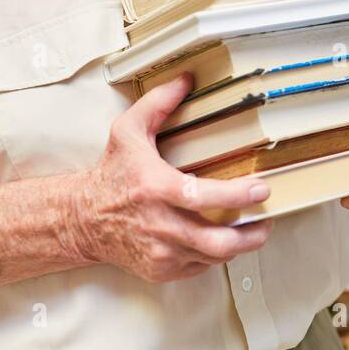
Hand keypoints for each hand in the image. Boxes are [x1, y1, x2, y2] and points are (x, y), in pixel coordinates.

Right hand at [67, 74, 275, 282]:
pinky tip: (222, 239)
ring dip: (239, 245)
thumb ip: (158, 103)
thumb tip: (187, 79)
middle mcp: (159, 225)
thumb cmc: (110, 174)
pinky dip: (214, 255)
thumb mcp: (128, 131)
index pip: (204, 197)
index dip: (238, 196)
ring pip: (212, 257)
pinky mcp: (159, 270)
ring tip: (254, 230)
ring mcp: (160, 253)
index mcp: (156, 189)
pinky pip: (199, 267)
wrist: (81, 219)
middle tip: (267, 220)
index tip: (262, 189)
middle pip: (217, 241)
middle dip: (251, 234)